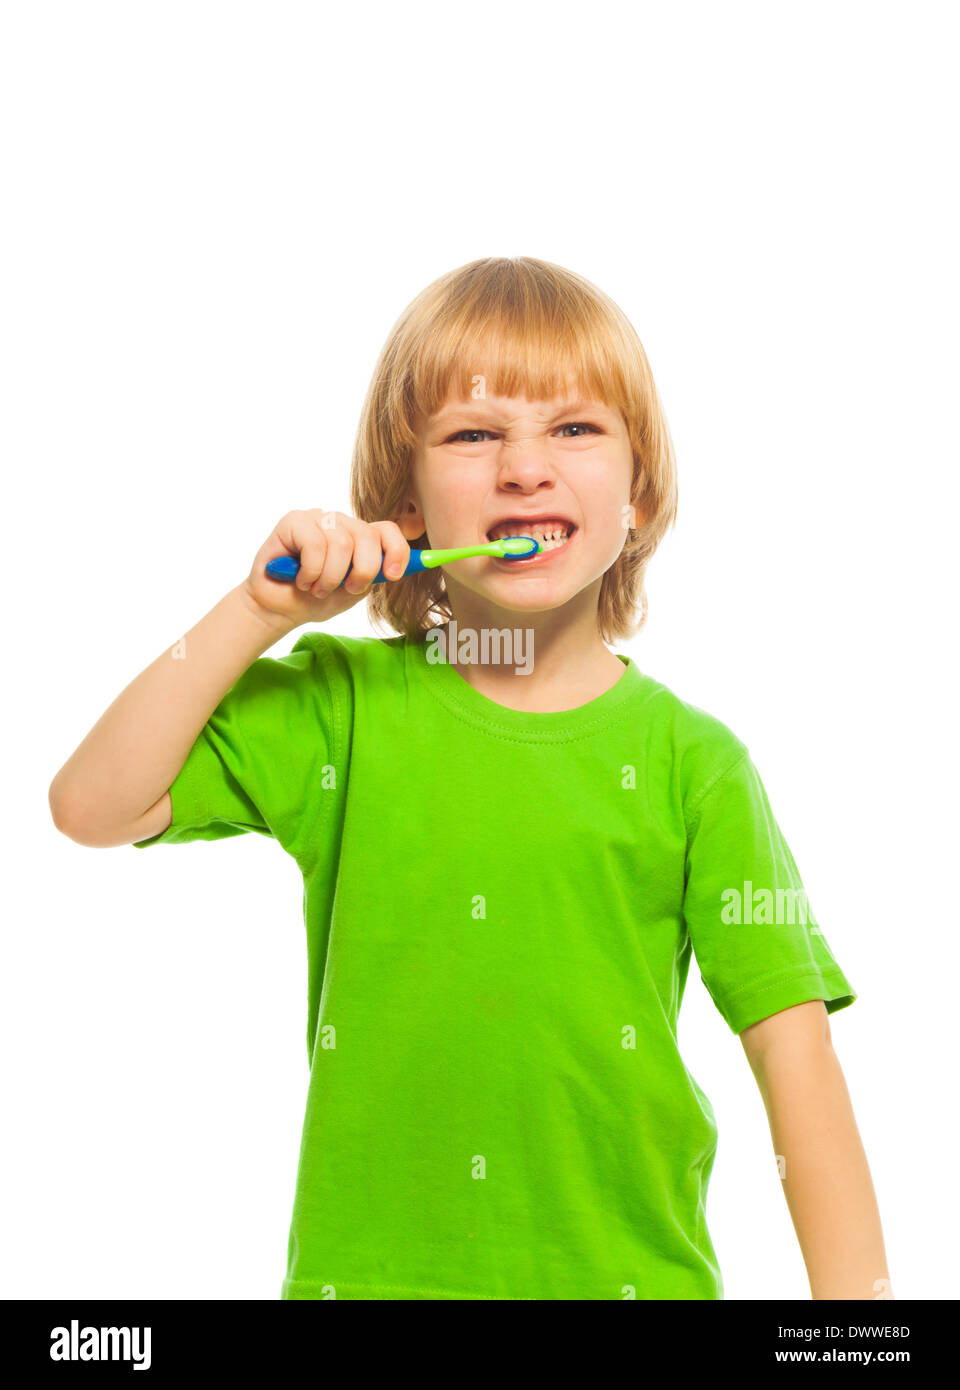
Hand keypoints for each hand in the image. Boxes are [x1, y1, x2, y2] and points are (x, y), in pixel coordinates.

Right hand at [242, 509, 410, 626]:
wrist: (279, 609)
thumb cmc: (315, 599)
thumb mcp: (353, 590)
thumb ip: (375, 574)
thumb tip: (397, 565)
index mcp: (359, 537)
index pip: (387, 530)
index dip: (396, 550)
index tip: (392, 576)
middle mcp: (341, 523)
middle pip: (367, 536)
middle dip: (361, 572)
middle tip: (345, 589)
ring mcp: (318, 519)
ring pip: (341, 543)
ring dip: (330, 577)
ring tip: (316, 588)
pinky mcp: (294, 521)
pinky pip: (315, 544)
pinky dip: (311, 571)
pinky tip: (301, 579)